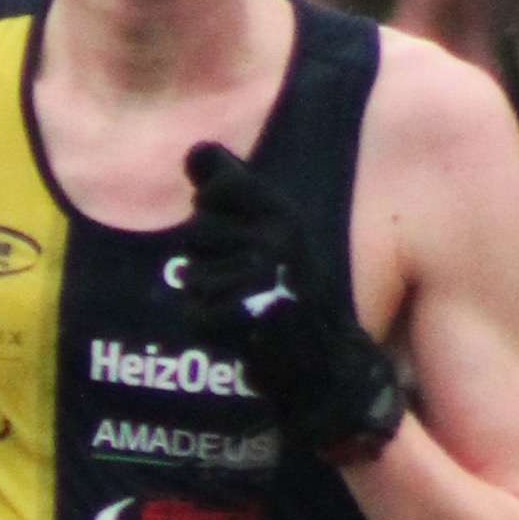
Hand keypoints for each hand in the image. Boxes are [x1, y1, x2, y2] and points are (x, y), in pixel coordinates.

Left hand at [181, 143, 404, 466]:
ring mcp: (259, 280)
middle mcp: (275, 240)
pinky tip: (240, 332)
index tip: (235, 226)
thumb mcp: (273, 232)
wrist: (325, 367)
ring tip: (245, 307)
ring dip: (208, 295)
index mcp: (284, 215)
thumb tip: (193, 152)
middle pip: (197, 233)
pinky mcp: (242, 319)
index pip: (217, 186)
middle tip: (246, 280)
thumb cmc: (292, 293)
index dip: (212, 204)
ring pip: (192, 274)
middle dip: (209, 259)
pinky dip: (210, 327)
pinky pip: (195, 314)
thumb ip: (231, 189)